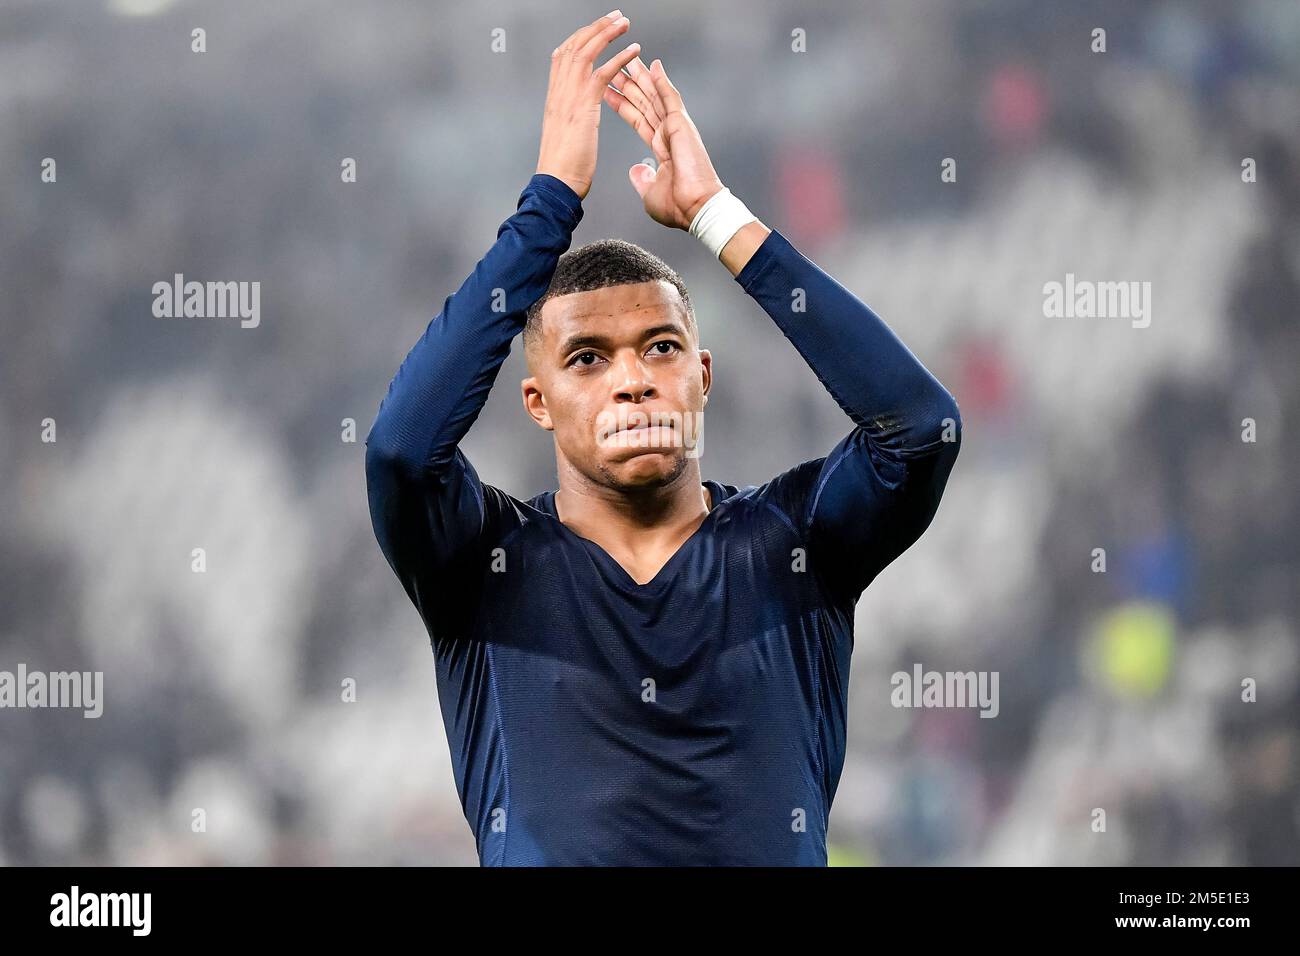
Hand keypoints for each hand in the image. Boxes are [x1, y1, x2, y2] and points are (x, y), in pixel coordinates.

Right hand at [535, 11, 641, 199]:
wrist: (556, 183)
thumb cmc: (561, 168)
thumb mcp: (562, 135)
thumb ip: (567, 118)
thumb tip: (572, 119)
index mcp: (554, 97)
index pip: (563, 56)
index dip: (579, 39)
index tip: (594, 29)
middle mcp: (559, 91)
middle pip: (575, 46)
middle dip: (595, 27)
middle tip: (614, 16)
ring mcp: (569, 97)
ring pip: (587, 52)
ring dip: (607, 34)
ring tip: (624, 23)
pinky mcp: (583, 106)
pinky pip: (603, 73)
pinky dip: (619, 59)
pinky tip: (633, 50)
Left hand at [602, 57, 724, 229]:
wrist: (695, 208)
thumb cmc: (678, 206)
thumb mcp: (650, 192)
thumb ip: (643, 179)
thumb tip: (637, 170)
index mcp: (661, 148)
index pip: (637, 119)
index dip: (622, 104)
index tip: (607, 90)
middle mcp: (668, 133)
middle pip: (644, 102)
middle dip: (627, 84)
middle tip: (612, 66)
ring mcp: (676, 127)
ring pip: (654, 96)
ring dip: (639, 77)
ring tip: (625, 59)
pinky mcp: (682, 125)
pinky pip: (670, 98)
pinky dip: (661, 81)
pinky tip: (653, 65)